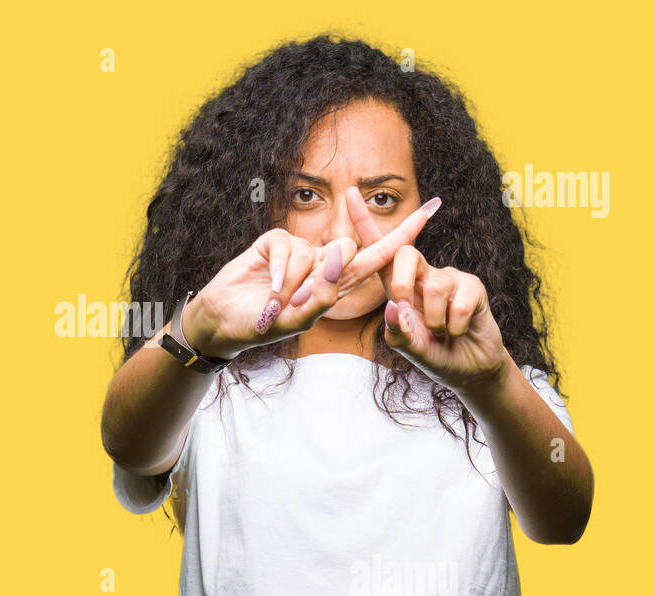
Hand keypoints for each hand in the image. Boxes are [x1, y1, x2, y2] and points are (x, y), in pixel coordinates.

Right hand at [183, 202, 438, 358]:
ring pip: (315, 254)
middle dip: (336, 267)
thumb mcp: (298, 319)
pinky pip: (288, 247)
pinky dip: (279, 272)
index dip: (402, 235)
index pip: (376, 257)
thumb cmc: (262, 326)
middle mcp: (322, 265)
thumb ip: (323, 294)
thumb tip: (340, 255)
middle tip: (306, 296)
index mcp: (336, 285)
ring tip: (278, 302)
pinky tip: (269, 288)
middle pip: (349, 246)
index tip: (431, 210)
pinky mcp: (276, 243)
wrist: (222, 322)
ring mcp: (299, 252)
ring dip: (295, 284)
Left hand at [344, 186, 508, 394]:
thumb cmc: (432, 353)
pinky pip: (459, 302)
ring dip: (435, 320)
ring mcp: (448, 277)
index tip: (351, 193)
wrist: (467, 369)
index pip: (378, 249)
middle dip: (402, 283)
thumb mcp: (407, 347)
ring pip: (432, 286)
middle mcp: (421, 274)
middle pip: (404, 254)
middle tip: (408, 310)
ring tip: (442, 332)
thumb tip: (394, 306)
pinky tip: (459, 330)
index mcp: (397, 284)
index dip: (364, 221)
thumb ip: (396, 331)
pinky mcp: (473, 286)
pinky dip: (456, 325)